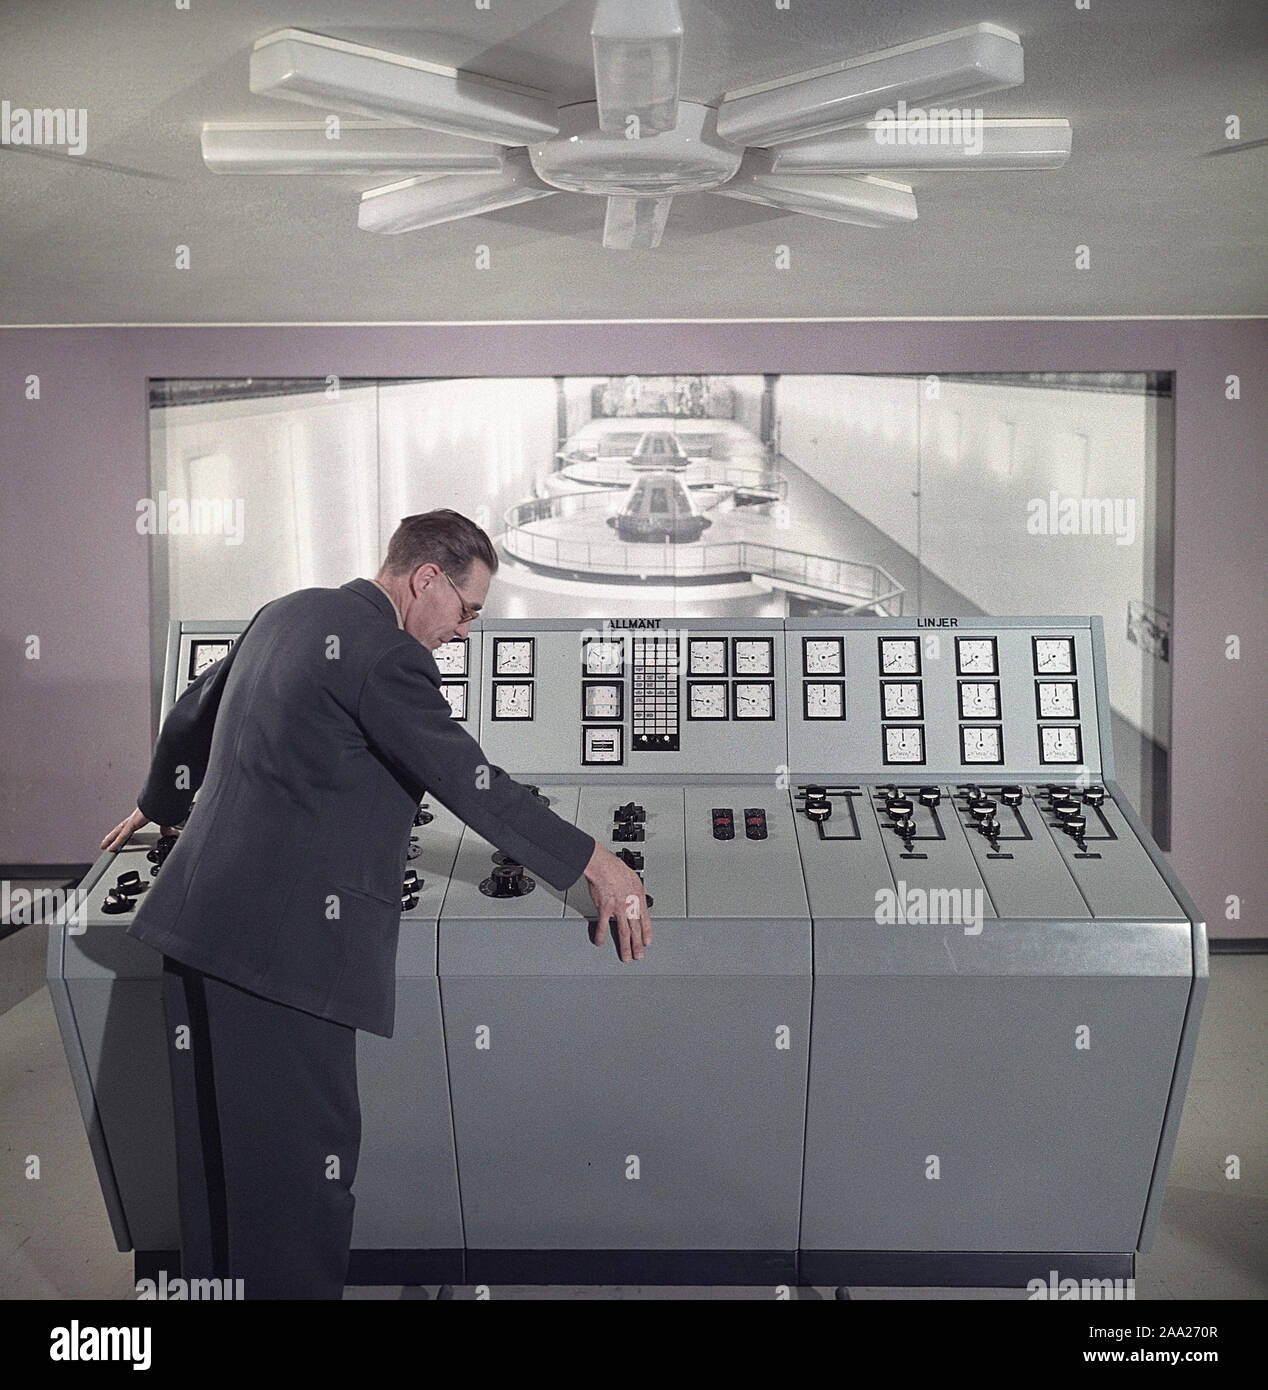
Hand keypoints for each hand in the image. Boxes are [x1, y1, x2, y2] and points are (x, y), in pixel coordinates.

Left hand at [100, 808, 180, 852]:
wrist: (163, 798)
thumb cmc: (163, 804)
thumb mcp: (164, 820)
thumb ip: (165, 828)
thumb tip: (168, 834)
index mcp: (142, 816)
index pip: (130, 826)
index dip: (124, 831)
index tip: (120, 836)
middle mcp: (135, 817)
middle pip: (121, 828)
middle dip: (113, 835)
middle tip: (106, 841)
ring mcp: (133, 819)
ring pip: (119, 832)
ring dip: (111, 839)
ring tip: (104, 846)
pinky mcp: (133, 823)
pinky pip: (123, 835)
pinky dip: (116, 842)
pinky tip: (111, 848)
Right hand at [582, 841, 651, 961]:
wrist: (603, 866)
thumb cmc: (616, 868)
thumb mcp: (634, 879)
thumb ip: (634, 892)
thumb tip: (634, 897)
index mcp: (638, 898)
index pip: (645, 920)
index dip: (647, 933)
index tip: (647, 942)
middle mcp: (630, 906)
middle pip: (636, 929)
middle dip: (638, 945)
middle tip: (639, 955)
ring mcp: (618, 909)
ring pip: (623, 932)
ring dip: (625, 946)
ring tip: (626, 956)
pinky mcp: (605, 909)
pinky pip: (603, 926)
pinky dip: (601, 935)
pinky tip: (600, 942)